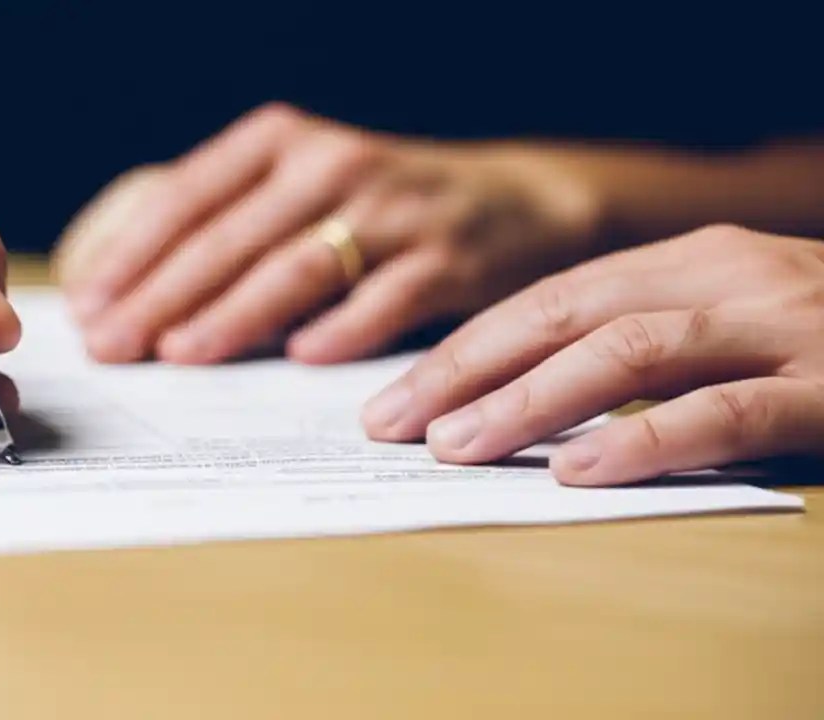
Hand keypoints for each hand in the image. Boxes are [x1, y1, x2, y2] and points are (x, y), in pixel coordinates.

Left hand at [56, 103, 602, 364]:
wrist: (511, 203)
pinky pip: (386, 297)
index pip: (188, 197)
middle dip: (163, 296)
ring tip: (180, 354)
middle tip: (112, 345)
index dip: (133, 254)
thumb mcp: (300, 191)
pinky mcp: (447, 257)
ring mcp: (393, 209)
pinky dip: (343, 328)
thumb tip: (136, 302)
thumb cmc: (377, 209)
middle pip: (231, 237)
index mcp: (281, 143)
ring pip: (297, 265)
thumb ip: (231, 229)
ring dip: (235, 315)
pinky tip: (301, 359)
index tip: (88, 306)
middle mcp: (332, 164)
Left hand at [362, 224, 823, 484]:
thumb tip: (520, 400)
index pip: (546, 300)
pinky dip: (647, 440)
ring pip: (629, 353)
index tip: (393, 397)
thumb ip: (639, 344)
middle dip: (467, 372)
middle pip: (563, 317)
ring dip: (531, 402)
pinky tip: (580, 473)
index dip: (463, 349)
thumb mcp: (725, 323)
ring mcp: (782, 324)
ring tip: (458, 446)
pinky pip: (726, 411)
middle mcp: (724, 276)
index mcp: (687, 262)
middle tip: (392, 425)